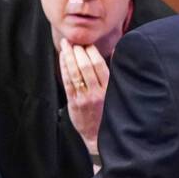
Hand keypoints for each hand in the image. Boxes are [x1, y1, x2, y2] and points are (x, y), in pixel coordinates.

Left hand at [59, 38, 109, 156]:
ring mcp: (84, 98)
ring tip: (66, 44)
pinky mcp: (74, 102)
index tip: (87, 44)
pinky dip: (64, 68)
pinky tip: (62, 58)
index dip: (92, 52)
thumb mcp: (115, 91)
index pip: (99, 65)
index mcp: (108, 89)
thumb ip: (113, 72)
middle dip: (78, 51)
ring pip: (75, 73)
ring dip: (69, 56)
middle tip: (74, 42)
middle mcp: (97, 93)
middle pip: (86, 67)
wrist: (98, 135)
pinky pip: (67, 82)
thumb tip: (116, 49)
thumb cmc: (107, 110)